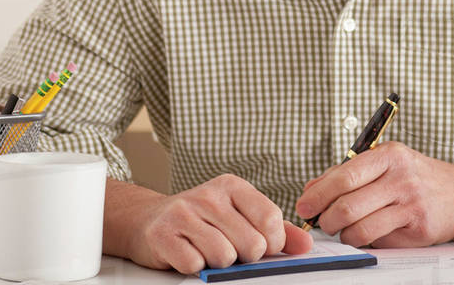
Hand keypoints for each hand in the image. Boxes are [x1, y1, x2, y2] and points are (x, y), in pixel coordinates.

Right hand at [112, 174, 312, 273]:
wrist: (148, 220)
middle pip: (251, 244)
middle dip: (244, 257)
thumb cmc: (200, 220)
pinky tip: (187, 253)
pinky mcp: (164, 235)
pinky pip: (195, 265)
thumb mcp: (239, 216)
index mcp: (233, 186)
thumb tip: (305, 245)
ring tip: (206, 250)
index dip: (272, 244)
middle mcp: (209, 195)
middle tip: (228, 249)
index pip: (270, 220)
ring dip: (218, 263)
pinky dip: (194, 267)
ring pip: (224, 257)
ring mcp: (184, 213)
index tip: (262, 247)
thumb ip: (275, 230)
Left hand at [295, 141, 453, 247]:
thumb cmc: (416, 176)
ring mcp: (410, 205)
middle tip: (322, 222)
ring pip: (360, 229)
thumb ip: (346, 173)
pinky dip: (365, 240)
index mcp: (388, 156)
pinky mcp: (418, 229)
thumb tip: (310, 190)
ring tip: (344, 230)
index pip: (344, 176)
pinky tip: (368, 232)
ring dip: (343, 234)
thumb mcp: (385, 163)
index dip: (318, 195)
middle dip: (326, 219)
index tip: (304, 205)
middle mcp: (400, 178)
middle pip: (347, 206)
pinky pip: (378, 240)